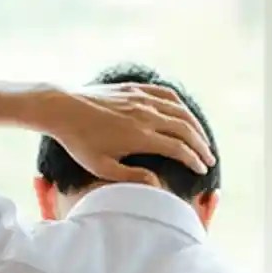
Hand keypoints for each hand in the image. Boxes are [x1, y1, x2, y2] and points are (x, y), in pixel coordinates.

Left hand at [42, 82, 214, 181]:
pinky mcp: (135, 89)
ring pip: (180, 111)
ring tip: (202, 140)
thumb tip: (157, 183)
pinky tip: (185, 115)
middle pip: (185, 129)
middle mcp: (146, 115)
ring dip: (195, 127)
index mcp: (140, 136)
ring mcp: (142, 99)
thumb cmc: (80, 142)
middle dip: (201, 146)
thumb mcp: (102, 167)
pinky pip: (166, 94)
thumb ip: (131, 176)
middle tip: (209, 159)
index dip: (193, 160)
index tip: (201, 170)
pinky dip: (181, 105)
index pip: (178, 148)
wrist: (62, 108)